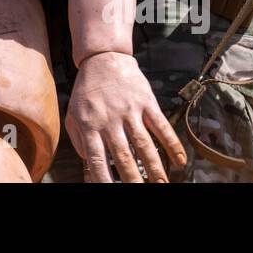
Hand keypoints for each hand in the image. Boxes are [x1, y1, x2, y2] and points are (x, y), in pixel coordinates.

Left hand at [65, 51, 186, 182]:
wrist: (103, 59)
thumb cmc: (87, 92)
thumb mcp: (73, 115)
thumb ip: (79, 141)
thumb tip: (91, 165)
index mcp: (90, 125)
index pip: (97, 159)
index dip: (104, 179)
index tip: (111, 192)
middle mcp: (110, 120)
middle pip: (123, 156)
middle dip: (133, 179)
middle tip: (141, 192)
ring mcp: (129, 111)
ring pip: (144, 144)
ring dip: (155, 167)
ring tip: (161, 184)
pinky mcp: (146, 102)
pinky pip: (161, 126)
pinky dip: (172, 144)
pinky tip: (179, 161)